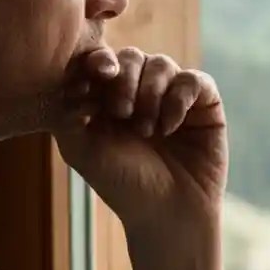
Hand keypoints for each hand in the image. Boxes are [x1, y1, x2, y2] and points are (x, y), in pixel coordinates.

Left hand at [53, 46, 227, 229]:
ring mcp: (174, 96)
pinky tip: (170, 127)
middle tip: (122, 114)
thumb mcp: (80, 150)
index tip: (97, 77)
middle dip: (125, 80)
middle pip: (131, 56)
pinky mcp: (205, 104)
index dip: (98, 61)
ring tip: (147, 130)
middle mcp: (142, 92)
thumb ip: (65, 112)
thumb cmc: (123, 185)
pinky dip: (179, 98)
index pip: (102, 60)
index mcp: (109, 98)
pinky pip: (194, 80)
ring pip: (162, 64)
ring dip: (151, 93)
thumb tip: (72, 77)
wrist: (168, 213)